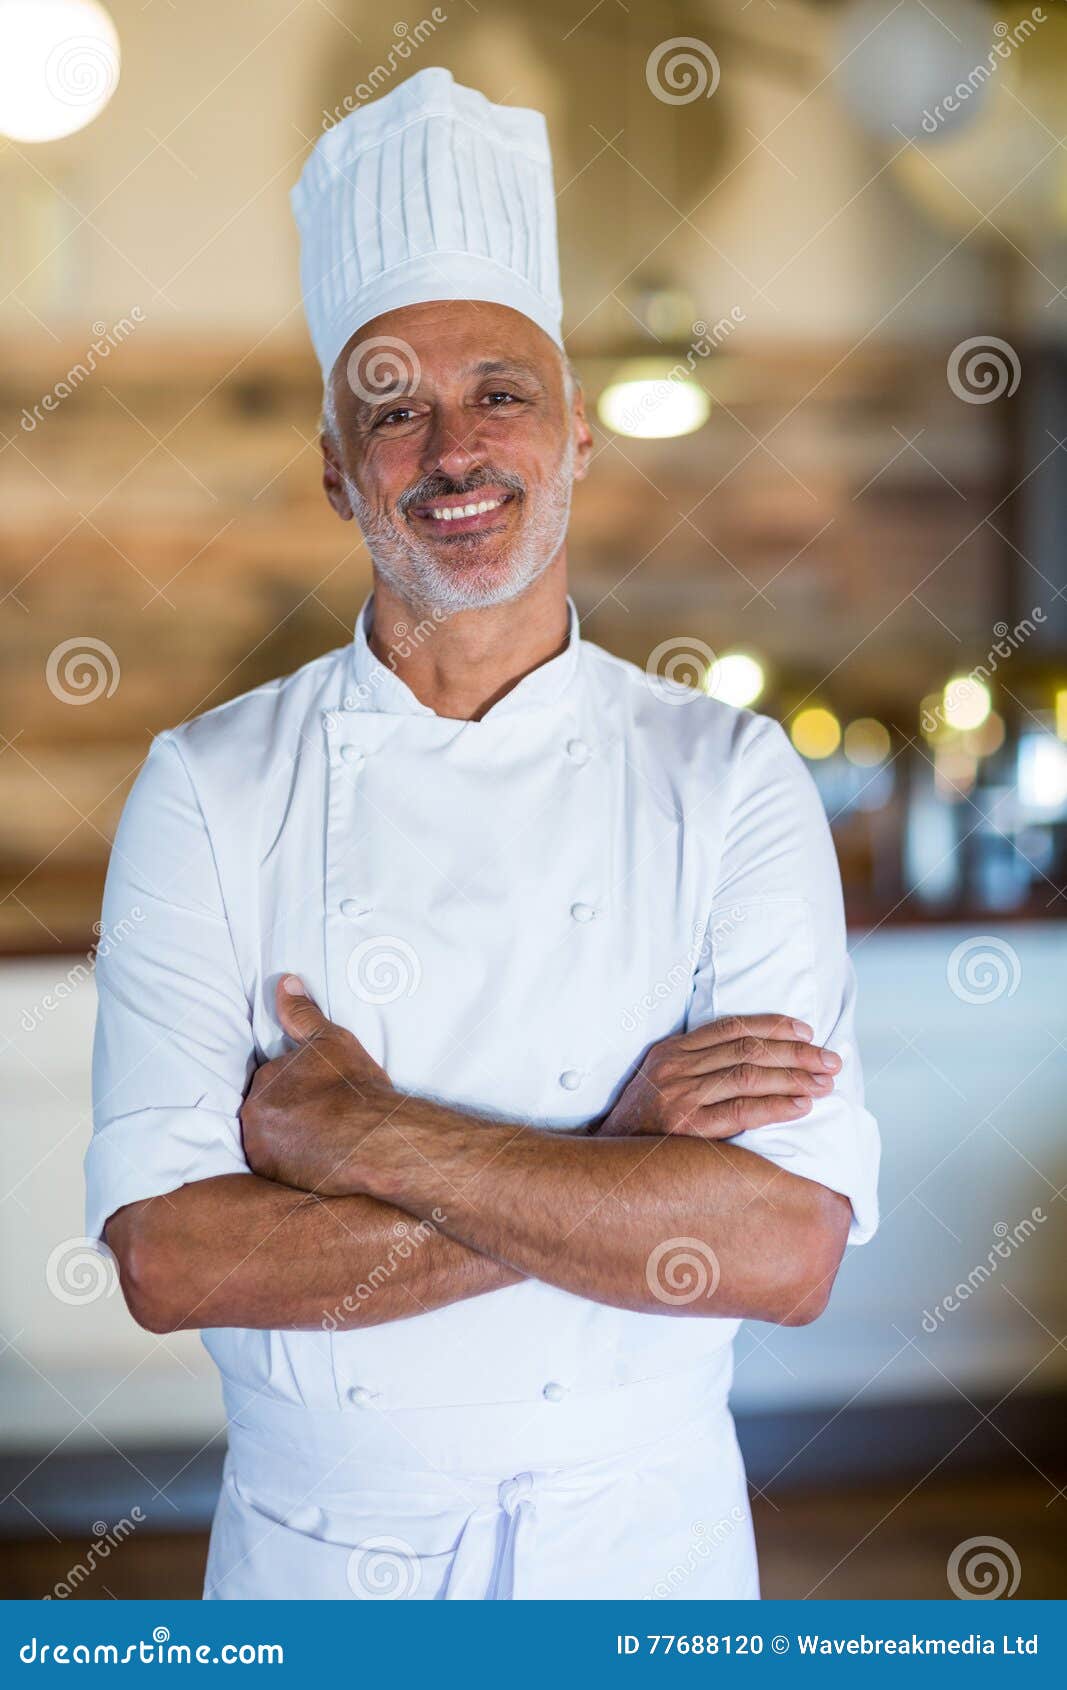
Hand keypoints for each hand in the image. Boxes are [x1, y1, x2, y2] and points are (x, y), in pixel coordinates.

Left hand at [240, 977, 395, 1193]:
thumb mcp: (331, 1041)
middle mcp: (253, 1114)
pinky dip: (290, 1161)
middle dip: (287, 1112)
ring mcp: (261, 1147)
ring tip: (319, 1140)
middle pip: (265, 1110)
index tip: (317, 1093)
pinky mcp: (272, 1175)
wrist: (374, 1139)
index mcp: (264, 1080)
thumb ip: (302, 1013)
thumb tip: (285, 983)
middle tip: (320, 1117)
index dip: (294, 1086)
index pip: (270, 1080)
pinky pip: (275, 1166)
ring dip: (286, 1138)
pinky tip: (315, 1158)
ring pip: (268, 1138)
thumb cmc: (354, 1087)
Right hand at [597, 1014, 839, 1140]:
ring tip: (825, 1082)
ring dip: (795, 1076)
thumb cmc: (640, 1129)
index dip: (775, 1026)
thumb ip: (696, 1069)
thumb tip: (753, 1063)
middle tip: (830, 1059)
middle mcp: (676, 1068)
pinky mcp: (688, 1128)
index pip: (732, 1027)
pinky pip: (742, 1111)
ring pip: (750, 1075)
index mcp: (671, 1051)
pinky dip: (777, 1106)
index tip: (807, 1031)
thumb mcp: (660, 1084)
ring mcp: (681, 1097)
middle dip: (797, 1051)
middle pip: (749, 1049)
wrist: (603, 1166)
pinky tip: (801, 1106)